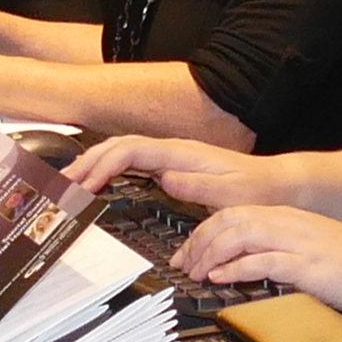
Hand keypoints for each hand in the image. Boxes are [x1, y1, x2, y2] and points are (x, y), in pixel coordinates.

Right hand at [65, 133, 280, 210]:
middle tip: (63, 184)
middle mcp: (174, 150)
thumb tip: (165, 178)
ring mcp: (172, 157)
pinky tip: (100, 183)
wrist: (277, 184)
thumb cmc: (257, 190)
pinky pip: (134, 164)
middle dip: (89, 162)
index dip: (104, 165)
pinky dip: (110, 170)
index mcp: (182, 153)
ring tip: (72, 183)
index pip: (131, 152)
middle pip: (119, 147)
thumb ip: (199, 185)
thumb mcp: (232, 193)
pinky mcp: (174, 167)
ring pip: (123, 153)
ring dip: (95, 164)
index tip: (85, 185)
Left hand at [174, 204, 341, 308]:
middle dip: (199, 242)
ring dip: (211, 254)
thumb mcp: (307, 248)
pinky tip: (222, 278)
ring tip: (197, 272)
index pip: (232, 214)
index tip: (187, 253)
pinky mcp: (305, 264)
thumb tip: (239, 263)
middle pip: (229, 220)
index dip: (202, 232)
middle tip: (184, 264)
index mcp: (286, 217)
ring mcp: (296, 242)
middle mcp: (288, 223)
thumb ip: (275, 250)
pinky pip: (262, 261)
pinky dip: (236, 268)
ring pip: (239, 235)